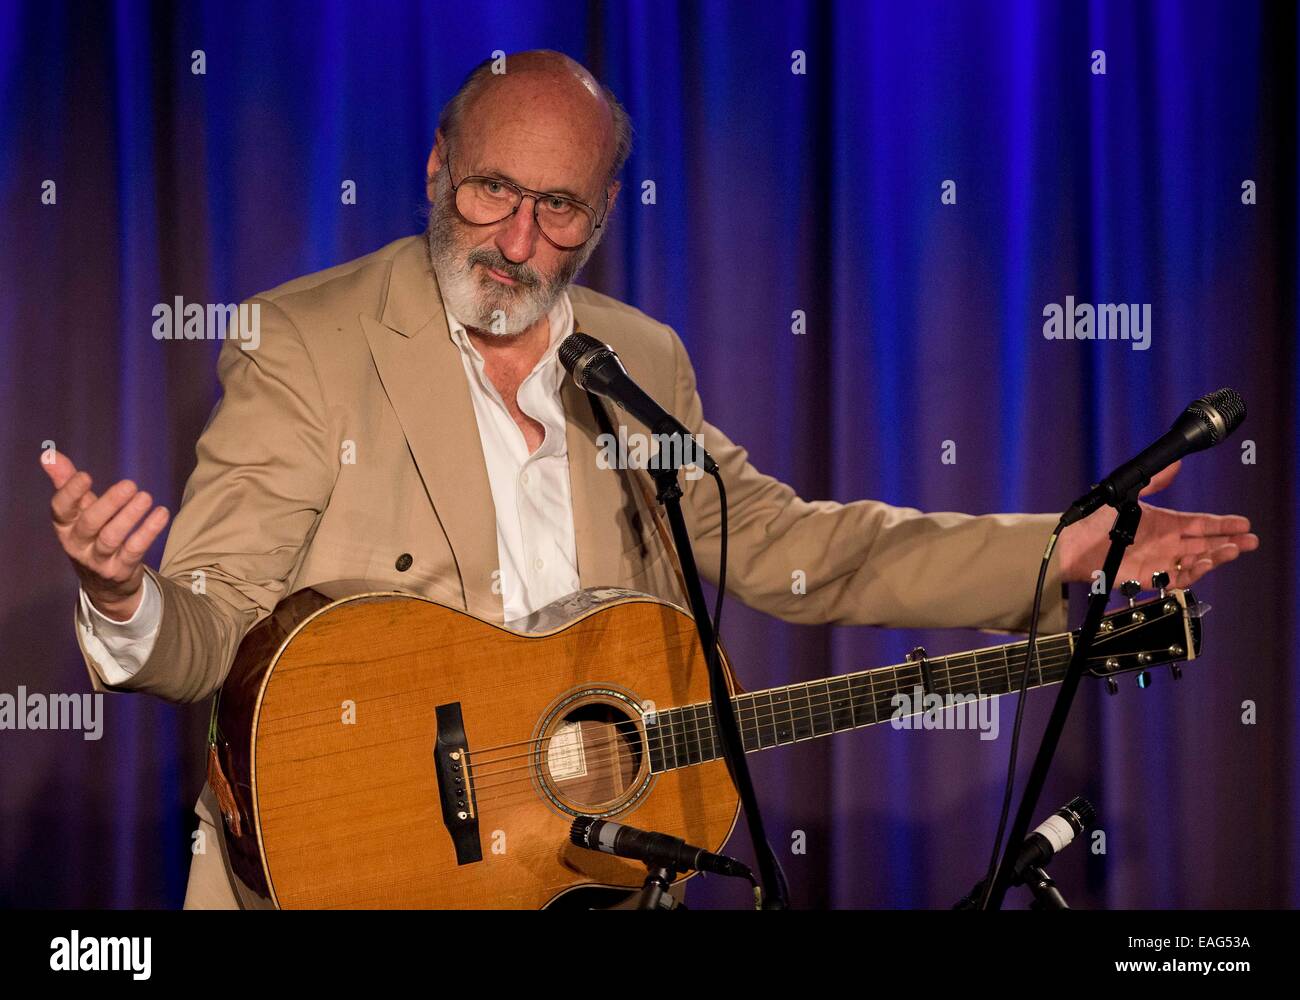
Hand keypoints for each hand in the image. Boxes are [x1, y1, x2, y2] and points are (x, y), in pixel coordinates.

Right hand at [43, 450, 170, 620]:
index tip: (85, 475)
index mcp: (64, 526)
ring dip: (130, 517)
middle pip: (90, 523)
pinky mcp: (120, 570)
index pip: (60, 509)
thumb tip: (48, 454)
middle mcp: (77, 544)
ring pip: (112, 538)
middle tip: (130, 484)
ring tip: (146, 497)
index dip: (70, 493)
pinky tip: (161, 513)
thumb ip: (66, 482)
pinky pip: (134, 550)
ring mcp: (98, 560)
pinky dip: (149, 532)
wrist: (103, 583)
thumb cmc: (90, 534)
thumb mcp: (78, 510)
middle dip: (109, 504)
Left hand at [1057, 460, 1258, 589]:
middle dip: (1230, 542)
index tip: (1243, 523)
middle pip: (1206, 544)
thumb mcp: (1129, 495)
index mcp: (1166, 524)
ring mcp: (1160, 561)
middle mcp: (1167, 543)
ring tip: (1233, 549)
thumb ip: (1155, 480)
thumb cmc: (1097, 520)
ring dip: (1217, 557)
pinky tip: (1205, 562)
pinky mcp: (1151, 577)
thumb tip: (1174, 463)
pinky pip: (1179, 577)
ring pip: (1197, 562)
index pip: (1201, 525)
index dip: (1223, 524)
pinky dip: (1194, 572)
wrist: (1075, 544)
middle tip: (1250, 540)